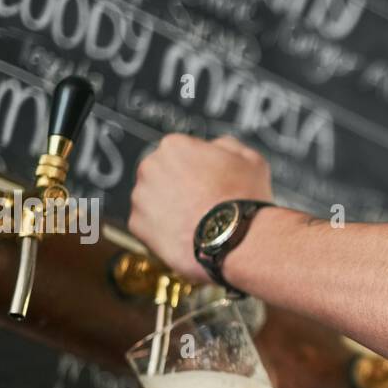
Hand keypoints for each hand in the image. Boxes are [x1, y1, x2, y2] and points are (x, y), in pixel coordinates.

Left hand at [128, 134, 284, 283]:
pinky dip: (162, 231)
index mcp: (174, 146)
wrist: (238, 241)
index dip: (196, 168)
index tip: (207, 182)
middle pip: (161, 175)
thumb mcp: (250, 159)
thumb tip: (217, 147)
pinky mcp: (137, 225)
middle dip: (178, 187)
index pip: (180, 152)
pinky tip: (185, 234)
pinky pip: (147, 225)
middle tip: (201, 203)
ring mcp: (141, 197)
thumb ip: (226, 146)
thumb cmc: (244, 201)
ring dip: (169, 209)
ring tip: (194, 222)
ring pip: (152, 200)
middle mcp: (151, 167)